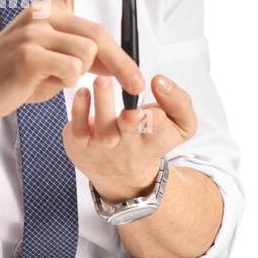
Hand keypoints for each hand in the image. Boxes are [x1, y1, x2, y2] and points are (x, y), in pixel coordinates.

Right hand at [0, 0, 146, 119]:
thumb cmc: (17, 74)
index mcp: (47, 5)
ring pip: (87, 53)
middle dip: (122, 63)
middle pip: (97, 32)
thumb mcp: (53, 57)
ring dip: (80, 75)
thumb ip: (85, 54)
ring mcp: (33, 31)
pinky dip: (65, 84)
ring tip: (54, 78)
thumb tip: (123, 64)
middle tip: (136, 84)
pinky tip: (44, 83)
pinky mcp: (29, 55)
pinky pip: (72, 71)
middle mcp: (40, 11)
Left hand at [63, 73, 196, 200]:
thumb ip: (179, 102)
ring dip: (102, 103)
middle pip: (130, 128)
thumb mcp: (179, 125)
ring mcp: (103, 146)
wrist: (123, 176)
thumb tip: (159, 81)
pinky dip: (78, 111)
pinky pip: (78, 129)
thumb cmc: (150, 139)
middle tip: (131, 94)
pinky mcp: (81, 144)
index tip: (155, 111)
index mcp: (156, 140)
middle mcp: (129, 145)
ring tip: (101, 81)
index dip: (157, 120)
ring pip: (103, 129)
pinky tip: (82, 92)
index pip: (161, 130)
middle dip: (129, 115)